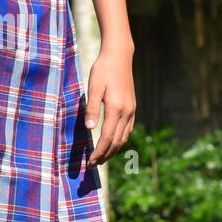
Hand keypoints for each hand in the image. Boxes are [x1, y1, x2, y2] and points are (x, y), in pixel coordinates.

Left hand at [84, 48, 135, 165]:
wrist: (119, 56)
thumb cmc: (103, 70)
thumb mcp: (94, 87)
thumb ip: (91, 108)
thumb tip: (89, 129)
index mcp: (116, 108)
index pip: (107, 137)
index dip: (98, 152)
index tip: (90, 162)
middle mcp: (127, 112)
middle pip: (116, 141)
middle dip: (105, 155)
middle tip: (93, 165)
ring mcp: (132, 110)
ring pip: (124, 137)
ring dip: (113, 150)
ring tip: (102, 158)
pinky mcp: (132, 107)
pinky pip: (128, 129)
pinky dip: (120, 140)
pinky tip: (113, 142)